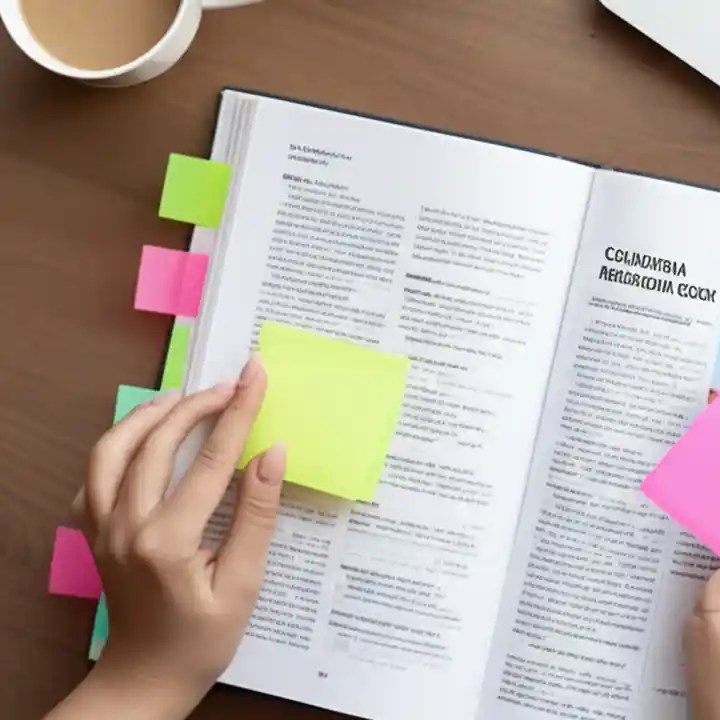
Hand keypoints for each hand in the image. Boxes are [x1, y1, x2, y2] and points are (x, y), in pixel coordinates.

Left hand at [47, 356, 284, 719]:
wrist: (145, 679)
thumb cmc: (201, 640)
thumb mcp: (243, 584)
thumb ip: (256, 516)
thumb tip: (270, 454)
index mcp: (167, 540)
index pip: (209, 460)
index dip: (236, 413)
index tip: (255, 376)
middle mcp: (125, 526)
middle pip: (157, 444)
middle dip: (197, 406)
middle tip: (232, 384)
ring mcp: (101, 528)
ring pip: (111, 450)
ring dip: (148, 417)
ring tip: (183, 399)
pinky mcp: (93, 533)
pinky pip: (94, 476)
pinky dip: (117, 448)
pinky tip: (143, 441)